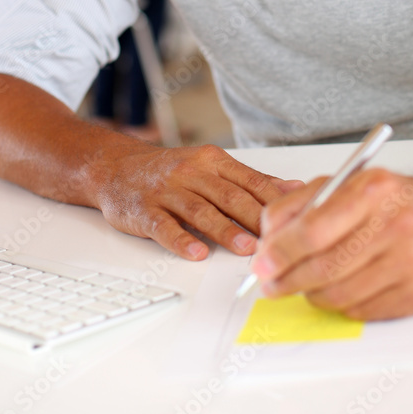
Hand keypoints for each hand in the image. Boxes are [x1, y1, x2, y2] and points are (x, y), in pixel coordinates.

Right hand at [92, 142, 303, 260]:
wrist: (118, 168)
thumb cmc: (171, 171)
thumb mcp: (211, 166)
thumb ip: (249, 180)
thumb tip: (293, 188)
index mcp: (212, 161)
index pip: (249, 180)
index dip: (273, 200)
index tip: (294, 219)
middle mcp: (191, 172)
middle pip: (229, 196)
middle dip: (255, 219)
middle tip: (277, 239)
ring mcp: (167, 191)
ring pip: (201, 211)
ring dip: (225, 230)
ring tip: (246, 248)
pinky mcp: (145, 210)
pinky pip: (165, 226)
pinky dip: (181, 240)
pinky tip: (196, 252)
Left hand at [250, 168, 412, 319]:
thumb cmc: (392, 199)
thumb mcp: (348, 182)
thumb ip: (302, 203)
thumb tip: (267, 236)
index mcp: (372, 190)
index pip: (313, 230)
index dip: (281, 251)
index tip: (262, 263)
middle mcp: (394, 226)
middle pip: (323, 267)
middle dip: (287, 279)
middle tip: (271, 283)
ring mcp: (409, 262)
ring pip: (339, 295)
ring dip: (311, 293)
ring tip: (304, 284)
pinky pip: (361, 311)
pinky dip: (340, 304)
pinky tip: (341, 288)